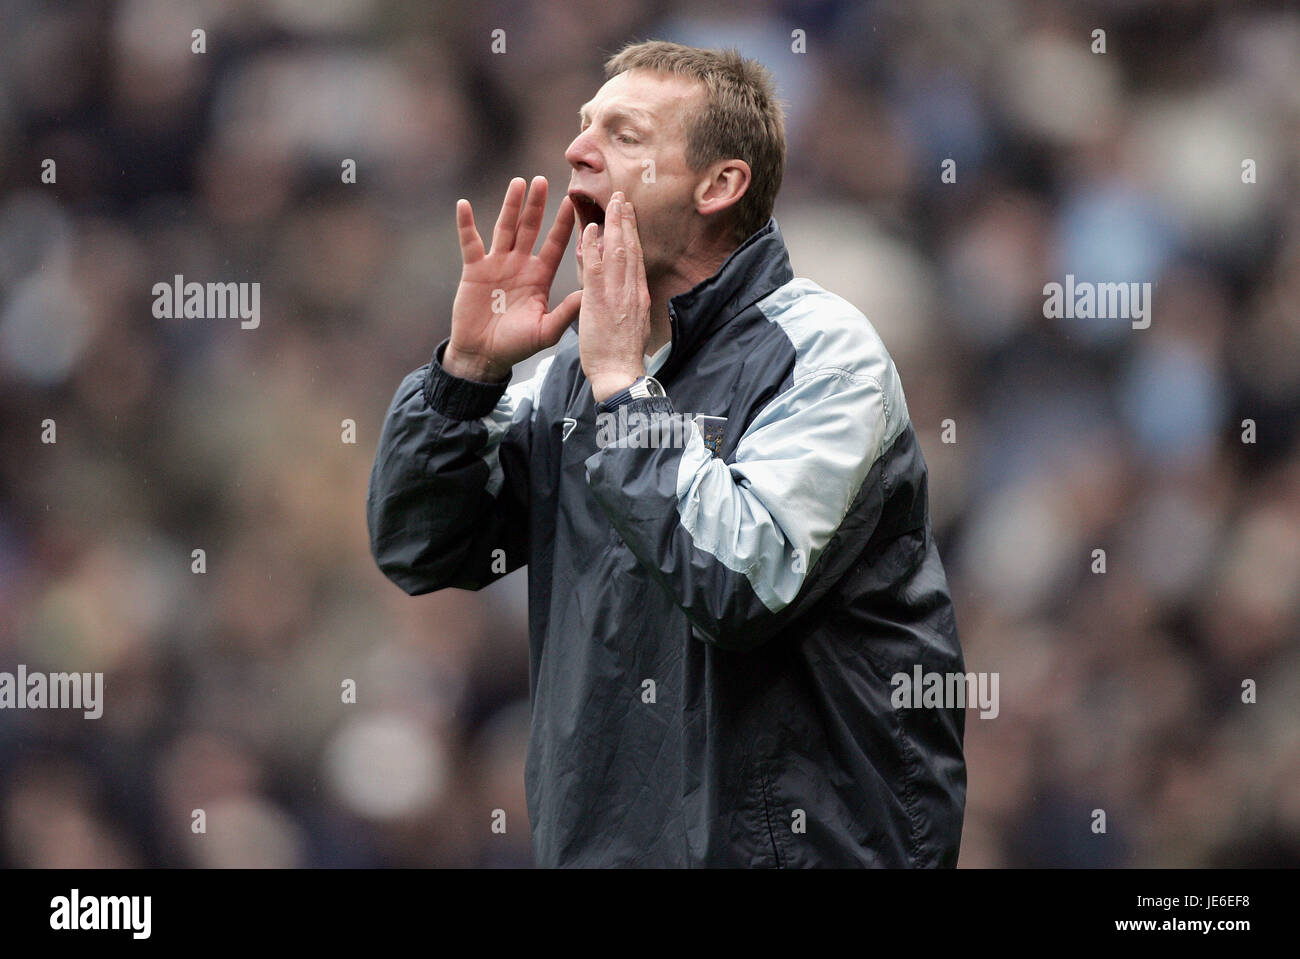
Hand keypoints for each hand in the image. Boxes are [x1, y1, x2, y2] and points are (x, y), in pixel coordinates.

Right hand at [445, 176, 582, 381]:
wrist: (484, 355)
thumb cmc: (516, 346)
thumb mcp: (545, 331)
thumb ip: (566, 313)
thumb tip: (589, 295)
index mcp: (540, 277)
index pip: (554, 244)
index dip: (563, 224)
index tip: (571, 202)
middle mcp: (520, 265)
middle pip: (530, 228)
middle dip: (537, 205)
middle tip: (543, 180)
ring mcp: (496, 264)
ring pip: (505, 228)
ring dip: (510, 206)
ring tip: (517, 183)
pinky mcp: (474, 269)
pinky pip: (470, 242)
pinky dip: (466, 224)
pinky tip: (464, 205)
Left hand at [577, 192, 651, 401]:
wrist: (619, 375)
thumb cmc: (622, 357)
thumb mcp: (633, 326)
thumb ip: (628, 305)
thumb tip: (628, 291)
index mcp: (639, 296)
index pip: (636, 258)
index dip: (634, 234)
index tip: (630, 216)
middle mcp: (632, 290)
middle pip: (631, 248)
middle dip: (627, 220)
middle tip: (622, 197)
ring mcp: (617, 293)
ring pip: (618, 250)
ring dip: (614, 224)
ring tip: (612, 202)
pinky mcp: (600, 300)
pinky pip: (595, 266)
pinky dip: (593, 246)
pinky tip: (589, 229)